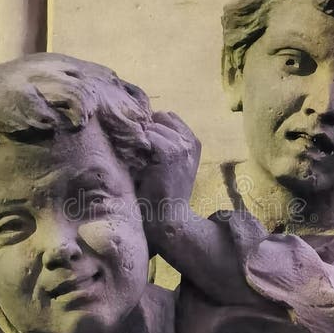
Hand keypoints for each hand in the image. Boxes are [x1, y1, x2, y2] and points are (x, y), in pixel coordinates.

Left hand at [137, 111, 200, 247]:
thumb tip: (143, 124)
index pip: (170, 116)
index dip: (155, 125)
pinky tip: (139, 161)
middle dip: (148, 129)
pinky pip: (148, 137)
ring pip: (153, 126)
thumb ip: (165, 142)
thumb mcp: (172, 164)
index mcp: (194, 142)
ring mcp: (182, 147)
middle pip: (161, 118)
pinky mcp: (169, 153)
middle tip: (141, 150)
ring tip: (140, 158)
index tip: (146, 142)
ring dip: (143, 139)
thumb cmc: (164, 192)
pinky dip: (140, 146)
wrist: (168, 216)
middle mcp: (191, 142)